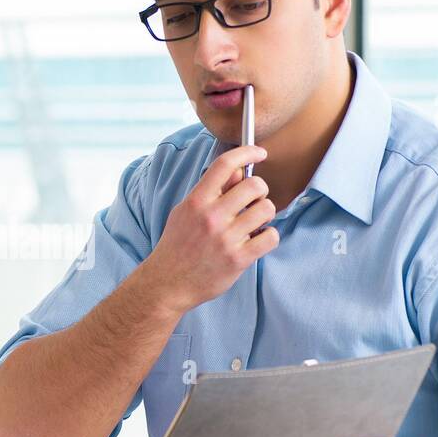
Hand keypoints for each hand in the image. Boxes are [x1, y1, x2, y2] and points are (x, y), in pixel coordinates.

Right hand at [140, 145, 277, 313]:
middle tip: (254, 200)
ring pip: (266, 209)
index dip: (247, 152)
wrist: (167, 284)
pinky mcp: (238, 260)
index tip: (259, 153)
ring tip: (254, 223)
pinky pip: (271, 237)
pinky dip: (268, 236)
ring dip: (265, 214)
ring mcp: (226, 239)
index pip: (225, 165)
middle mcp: (212, 217)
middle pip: (255, 185)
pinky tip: (257, 240)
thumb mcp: (186, 212)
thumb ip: (211, 192)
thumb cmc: (178, 245)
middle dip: (260, 190)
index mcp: (197, 201)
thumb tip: (237, 171)